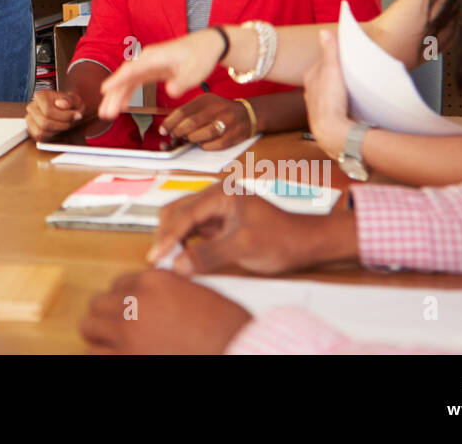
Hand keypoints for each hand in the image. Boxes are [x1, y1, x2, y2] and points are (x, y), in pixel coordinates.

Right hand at [25, 90, 84, 139]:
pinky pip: (39, 136)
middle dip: (62, 125)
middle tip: (72, 122)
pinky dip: (51, 135)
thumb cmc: (70, 105)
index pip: (48, 110)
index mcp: (40, 96)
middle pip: (44, 122)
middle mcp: (32, 106)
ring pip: (42, 131)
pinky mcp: (31, 129)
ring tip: (66, 124)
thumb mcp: (74, 100)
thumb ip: (70, 100)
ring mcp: (30, 118)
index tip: (77, 116)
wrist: (66, 109)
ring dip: (57, 130)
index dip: (64, 116)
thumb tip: (61, 104)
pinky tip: (58, 128)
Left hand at [80, 269, 251, 353]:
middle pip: (99, 302)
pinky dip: (101, 354)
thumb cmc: (227, 329)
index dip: (123, 298)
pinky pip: (93, 354)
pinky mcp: (125, 357)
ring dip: (99, 335)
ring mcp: (127, 331)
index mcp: (154, 280)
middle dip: (107, 315)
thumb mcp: (197, 295)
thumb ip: (167, 291)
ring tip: (110, 344)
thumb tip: (149, 300)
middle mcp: (135, 301)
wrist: (237, 351)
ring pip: (89, 327)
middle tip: (116, 327)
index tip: (127, 309)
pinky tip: (114, 355)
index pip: (119, 283)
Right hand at [97, 29, 226, 119]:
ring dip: (117, 96)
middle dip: (113, 95)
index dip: (117, 80)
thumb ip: (181, 83)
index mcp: (154, 57)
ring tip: (109, 113)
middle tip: (106, 112)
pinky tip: (123, 105)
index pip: (131, 70)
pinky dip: (127, 93)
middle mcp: (147, 59)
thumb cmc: (201, 54)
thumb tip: (171, 91)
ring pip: (127, 81)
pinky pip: (135, 82)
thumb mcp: (194, 72)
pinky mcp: (151, 70)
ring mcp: (148, 64)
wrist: (208, 45)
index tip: (105, 90)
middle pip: (125, 77)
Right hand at [146, 183, 356, 276]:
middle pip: (176, 212)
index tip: (155, 258)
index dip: (167, 237)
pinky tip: (181, 258)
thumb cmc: (281, 240)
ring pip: (181, 220)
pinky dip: (183, 243)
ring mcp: (216, 208)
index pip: (184, 214)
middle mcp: (214, 196)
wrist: (306, 243)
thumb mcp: (244, 248)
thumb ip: (209, 255)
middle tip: (158, 262)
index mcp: (220, 194)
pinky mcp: (218, 222)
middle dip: (165, 236)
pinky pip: (192, 230)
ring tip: (166, 261)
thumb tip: (177, 266)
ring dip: (172, 239)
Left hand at [158, 94, 250, 149]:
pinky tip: (202, 143)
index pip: (183, 111)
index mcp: (207, 100)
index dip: (170, 122)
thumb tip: (170, 125)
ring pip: (201, 135)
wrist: (246, 114)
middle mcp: (217, 109)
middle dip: (178, 132)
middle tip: (174, 136)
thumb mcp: (205, 103)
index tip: (163, 130)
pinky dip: (203, 146)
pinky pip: (212, 145)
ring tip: (188, 138)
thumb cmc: (220, 110)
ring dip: (190, 139)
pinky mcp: (233, 136)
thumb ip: (189, 111)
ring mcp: (226, 123)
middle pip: (191, 123)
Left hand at [303, 29, 352, 159]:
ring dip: (341, 86)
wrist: (331, 132)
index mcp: (310, 77)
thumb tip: (324, 32)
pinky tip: (351, 101)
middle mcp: (311, 90)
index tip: (349, 52)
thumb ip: (329, 51)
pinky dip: (343, 99)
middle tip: (354, 67)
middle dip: (338, 70)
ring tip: (355, 84)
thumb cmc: (330, 100)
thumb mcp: (331, 70)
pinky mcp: (327, 115)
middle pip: (327, 75)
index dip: (336, 55)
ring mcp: (318, 103)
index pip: (324, 60)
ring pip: (331, 89)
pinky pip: (336, 102)